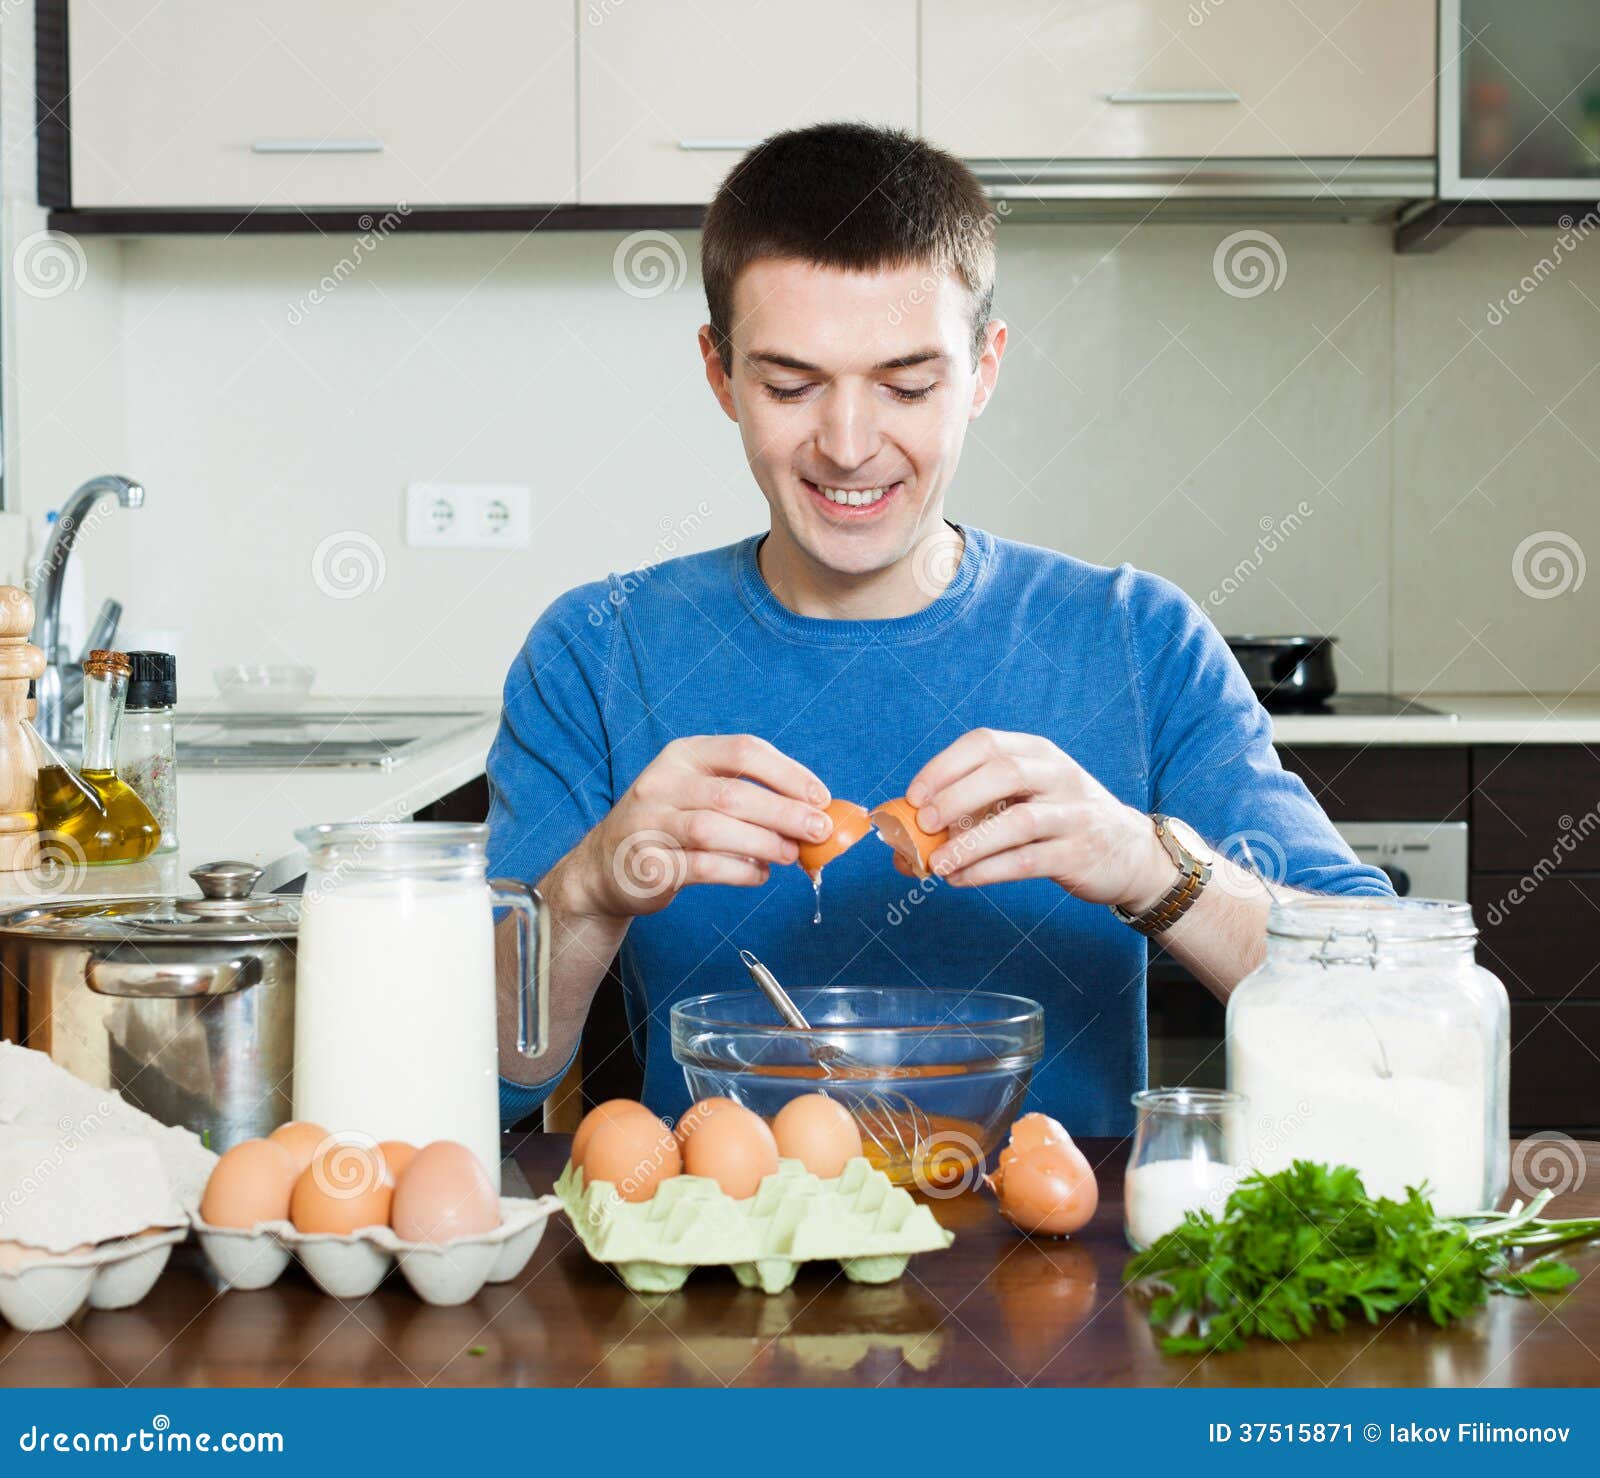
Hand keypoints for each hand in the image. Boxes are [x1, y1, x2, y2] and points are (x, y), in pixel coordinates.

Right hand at [551, 735, 831, 919]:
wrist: (606, 866)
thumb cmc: (670, 824)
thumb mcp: (699, 792)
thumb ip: (749, 795)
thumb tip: (814, 811)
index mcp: (683, 755)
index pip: (743, 750)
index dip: (788, 772)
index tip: (820, 796)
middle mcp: (662, 783)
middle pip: (734, 793)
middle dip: (785, 811)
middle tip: (818, 830)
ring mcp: (650, 824)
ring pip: (715, 829)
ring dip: (763, 842)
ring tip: (791, 854)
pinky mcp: (648, 864)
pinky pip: (702, 866)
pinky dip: (739, 872)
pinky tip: (759, 875)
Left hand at [904, 729, 1175, 910]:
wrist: (1129, 852)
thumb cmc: (1057, 821)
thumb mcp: (1023, 800)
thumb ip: (969, 814)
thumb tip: (902, 850)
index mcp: (1038, 752)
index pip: (985, 743)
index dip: (943, 767)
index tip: (913, 797)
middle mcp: (1058, 775)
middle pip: (1003, 773)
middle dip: (956, 797)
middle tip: (924, 824)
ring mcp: (1073, 814)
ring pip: (1018, 821)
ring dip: (969, 843)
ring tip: (936, 864)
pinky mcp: (1078, 854)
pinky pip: (1027, 861)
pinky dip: (988, 870)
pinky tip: (960, 879)